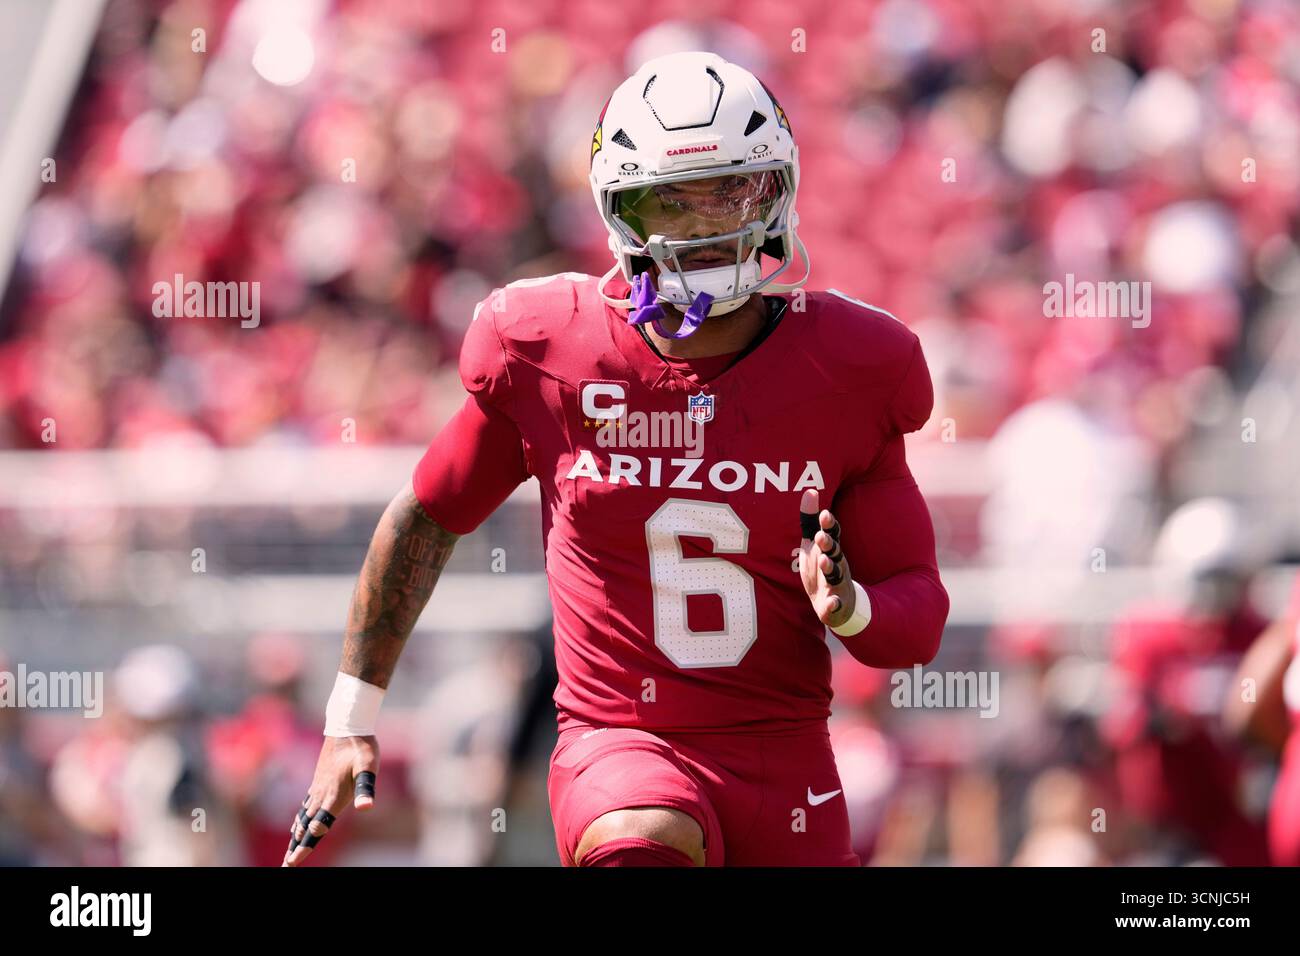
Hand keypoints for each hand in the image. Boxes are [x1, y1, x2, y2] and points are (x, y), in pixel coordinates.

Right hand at [282, 734, 378, 866]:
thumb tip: (367, 807)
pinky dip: (299, 820)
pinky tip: (297, 825)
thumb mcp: (369, 765)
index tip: (295, 861)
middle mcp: (322, 795)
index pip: (319, 826)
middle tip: (286, 866)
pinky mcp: (318, 782)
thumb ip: (366, 787)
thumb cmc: (361, 746)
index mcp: (334, 795)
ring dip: (296, 836)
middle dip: (297, 847)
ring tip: (289, 853)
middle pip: (307, 827)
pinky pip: (305, 806)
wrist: (346, 725)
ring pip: (303, 818)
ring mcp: (318, 788)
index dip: (307, 844)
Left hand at [798, 489, 854, 629]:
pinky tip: (832, 603)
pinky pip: (835, 604)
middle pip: (834, 552)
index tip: (825, 514)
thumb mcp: (812, 544)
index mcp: (830, 550)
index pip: (831, 535)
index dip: (829, 525)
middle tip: (821, 536)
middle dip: (829, 544)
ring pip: (835, 575)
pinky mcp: (835, 603)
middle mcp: (836, 564)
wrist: (833, 603)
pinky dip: (834, 604)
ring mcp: (837, 583)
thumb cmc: (821, 567)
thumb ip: (809, 520)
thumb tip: (810, 490)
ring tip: (824, 561)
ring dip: (830, 567)